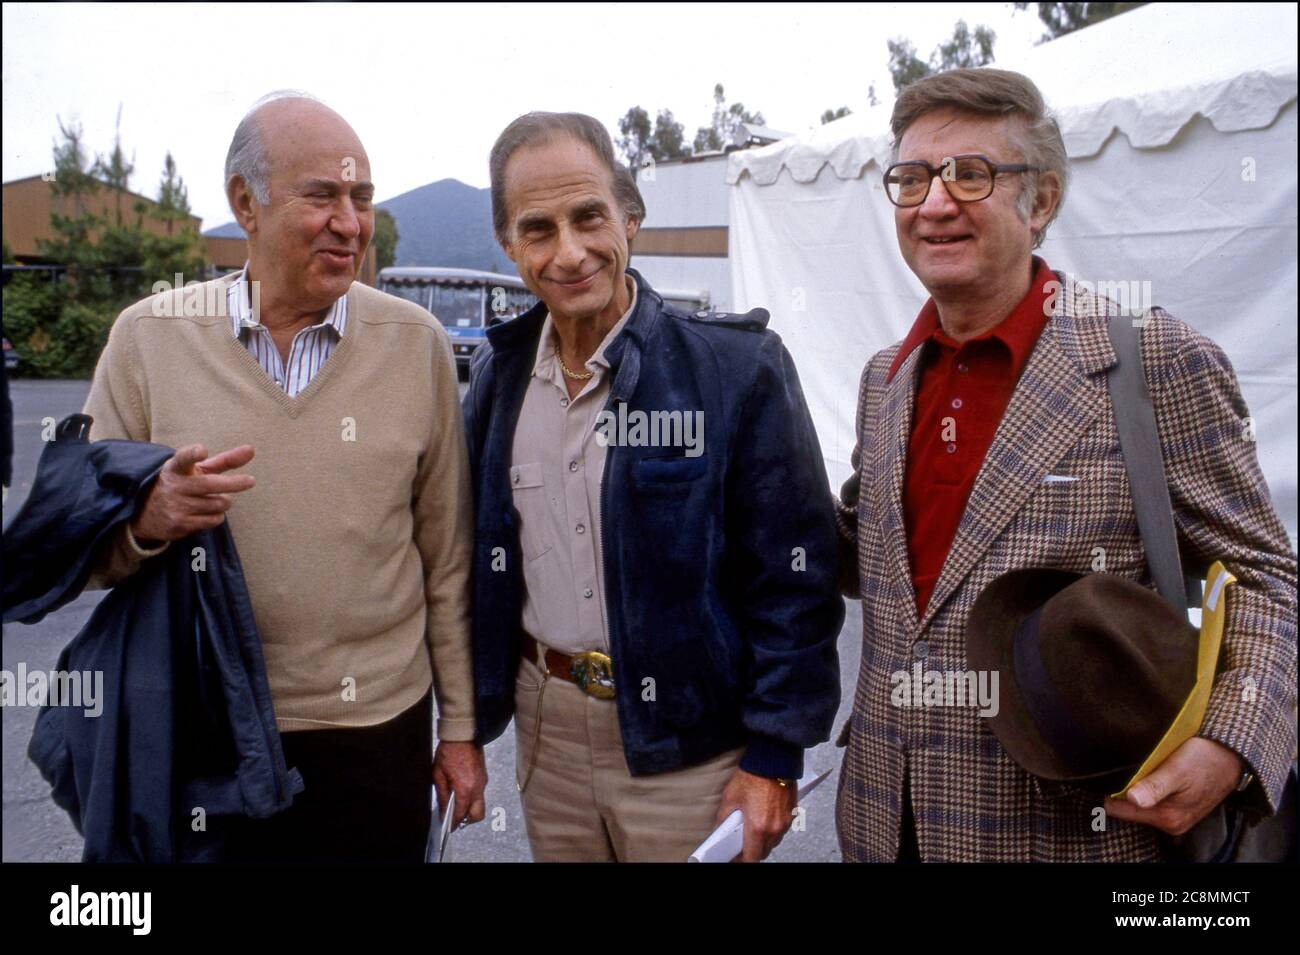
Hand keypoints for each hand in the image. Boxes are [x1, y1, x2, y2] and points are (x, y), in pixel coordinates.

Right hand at [131, 444, 255, 543]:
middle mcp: (174, 485)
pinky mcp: (178, 524)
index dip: (192, 454)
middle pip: (210, 484)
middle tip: (250, 481)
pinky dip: (217, 516)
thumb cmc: (184, 484)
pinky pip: (213, 520)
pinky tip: (208, 512)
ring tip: (215, 500)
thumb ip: (226, 460)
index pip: (183, 458)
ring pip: (217, 504)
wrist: (148, 512)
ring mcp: (175, 505)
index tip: (202, 450)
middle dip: (234, 483)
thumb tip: (251, 449)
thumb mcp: (199, 470)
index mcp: (176, 468)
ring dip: (224, 502)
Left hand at [432, 740, 487, 828]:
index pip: (460, 814)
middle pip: (477, 815)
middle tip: (456, 819)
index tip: (449, 827)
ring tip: (456, 803)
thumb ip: (442, 795)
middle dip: (467, 820)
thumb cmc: (450, 751)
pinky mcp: (484, 777)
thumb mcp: (438, 775)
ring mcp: (483, 782)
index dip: (454, 823)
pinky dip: (472, 797)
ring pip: (480, 804)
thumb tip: (442, 810)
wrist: (463, 735)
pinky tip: (461, 791)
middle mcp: (477, 788)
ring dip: (469, 808)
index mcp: (465, 789)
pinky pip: (480, 793)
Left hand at [715, 768, 796, 861]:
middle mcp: (774, 829)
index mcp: (758, 828)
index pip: (752, 857)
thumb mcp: (730, 797)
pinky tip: (765, 818)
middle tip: (743, 843)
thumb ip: (724, 818)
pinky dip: (773, 829)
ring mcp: (785, 822)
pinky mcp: (792, 813)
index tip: (736, 857)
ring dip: (765, 840)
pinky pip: (782, 829)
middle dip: (754, 850)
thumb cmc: (753, 776)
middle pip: (764, 851)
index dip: (742, 860)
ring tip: (754, 829)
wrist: (773, 759)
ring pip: (774, 841)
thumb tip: (720, 830)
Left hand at [1103, 737, 1243, 835]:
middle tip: (1118, 768)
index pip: (1120, 810)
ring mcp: (1175, 818)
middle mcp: (1171, 823)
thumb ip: (1154, 787)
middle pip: (1128, 810)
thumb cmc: (1204, 759)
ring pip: (1138, 805)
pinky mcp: (1178, 809)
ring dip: (1132, 789)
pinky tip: (1145, 776)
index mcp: (1168, 817)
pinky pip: (1150, 802)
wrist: (1231, 756)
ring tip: (1133, 770)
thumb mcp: (1177, 770)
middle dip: (1120, 791)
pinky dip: (1144, 790)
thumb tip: (1131, 799)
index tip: (1104, 775)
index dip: (1108, 792)